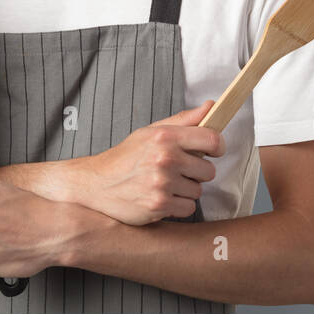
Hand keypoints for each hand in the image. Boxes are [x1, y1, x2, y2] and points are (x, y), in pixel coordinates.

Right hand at [79, 99, 224, 225]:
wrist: (96, 184)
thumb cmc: (125, 157)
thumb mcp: (150, 132)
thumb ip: (183, 120)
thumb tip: (211, 106)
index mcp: (165, 136)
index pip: (212, 139)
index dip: (218, 147)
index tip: (214, 151)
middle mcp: (165, 158)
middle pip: (209, 170)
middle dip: (197, 172)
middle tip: (178, 170)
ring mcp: (162, 183)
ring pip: (198, 191)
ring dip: (186, 190)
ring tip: (165, 184)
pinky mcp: (159, 205)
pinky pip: (188, 208)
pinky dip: (178, 206)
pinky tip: (162, 198)